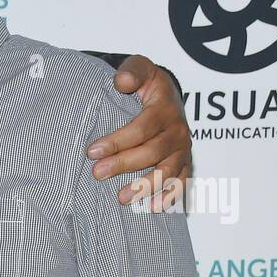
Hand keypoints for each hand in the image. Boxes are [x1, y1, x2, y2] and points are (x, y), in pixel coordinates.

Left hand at [87, 55, 191, 207]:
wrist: (167, 94)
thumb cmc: (147, 83)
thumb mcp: (140, 68)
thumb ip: (132, 71)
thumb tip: (122, 82)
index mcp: (165, 109)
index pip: (141, 128)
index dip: (117, 141)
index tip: (91, 151)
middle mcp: (178, 131)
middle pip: (152, 152)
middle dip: (123, 164)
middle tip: (97, 173)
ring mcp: (183, 149)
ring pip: (167, 171)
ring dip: (145, 186)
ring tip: (122, 198)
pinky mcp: (185, 163)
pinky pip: (181, 183)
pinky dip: (170, 196)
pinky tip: (153, 208)